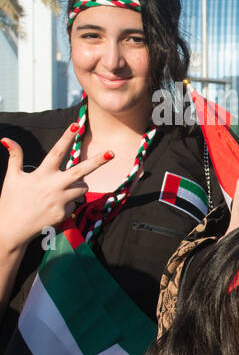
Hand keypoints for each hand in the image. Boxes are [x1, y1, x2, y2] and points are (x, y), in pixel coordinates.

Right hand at [0, 125, 112, 252]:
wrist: (12, 229)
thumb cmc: (11, 201)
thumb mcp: (13, 178)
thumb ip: (14, 157)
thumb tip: (5, 138)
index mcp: (41, 174)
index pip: (56, 152)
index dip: (66, 137)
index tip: (76, 124)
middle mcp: (53, 186)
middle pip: (81, 171)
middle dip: (98, 161)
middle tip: (112, 152)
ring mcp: (60, 200)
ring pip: (82, 188)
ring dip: (78, 185)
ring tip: (59, 190)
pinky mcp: (64, 213)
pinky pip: (75, 203)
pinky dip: (68, 203)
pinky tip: (53, 207)